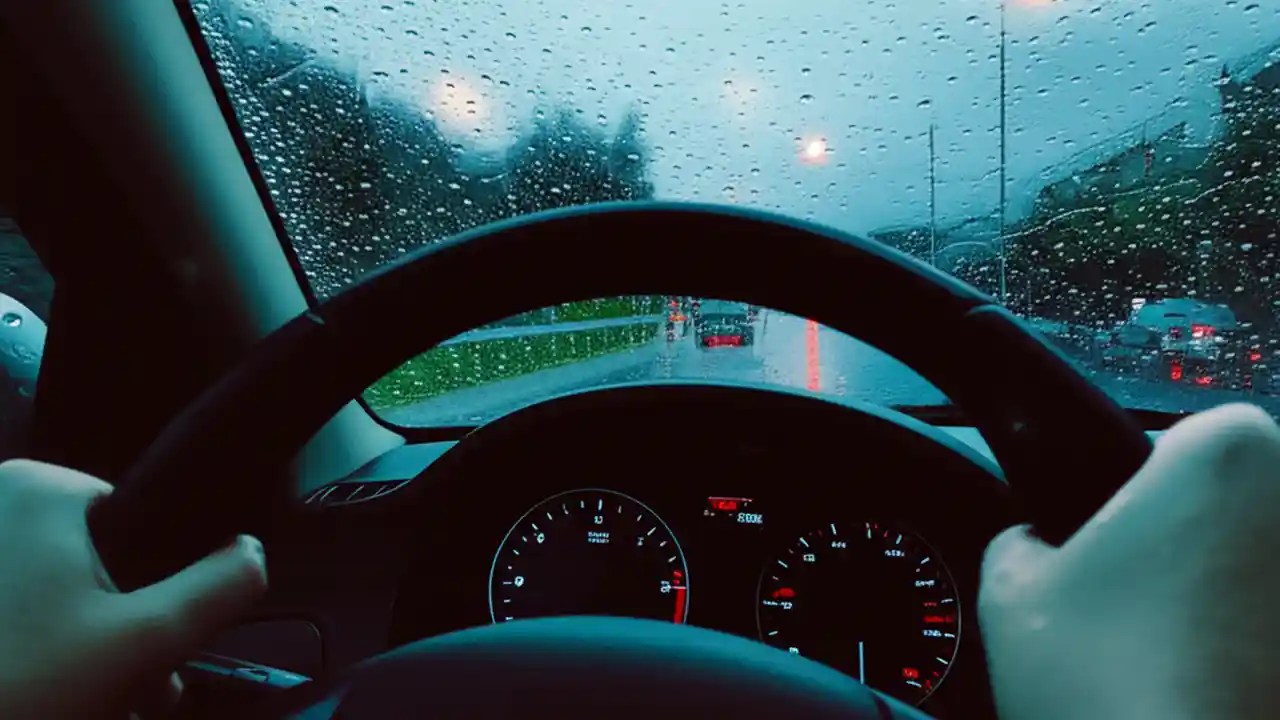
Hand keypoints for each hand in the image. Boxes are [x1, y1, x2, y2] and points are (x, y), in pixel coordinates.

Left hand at [0, 460, 266, 718]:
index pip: (142, 524)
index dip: (162, 592)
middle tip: (132, 696)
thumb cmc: (20, 685)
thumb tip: (253, 554)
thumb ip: (217, 590)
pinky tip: (52, 697)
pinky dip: (39, 656)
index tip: (157, 655)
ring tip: (94, 706)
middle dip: (123, 636)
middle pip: (98, 566)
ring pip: (56, 598)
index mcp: (40, 488)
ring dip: (87, 655)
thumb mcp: (142, 643)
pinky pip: (18, 612)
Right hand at [980, 403, 1279, 719]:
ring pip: (1266, 565)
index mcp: (1227, 457)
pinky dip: (1254, 644)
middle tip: (1138, 602)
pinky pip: (1274, 623)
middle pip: (1240, 496)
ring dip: (1230, 593)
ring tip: (1172, 659)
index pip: (1186, 432)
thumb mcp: (1011, 592)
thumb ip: (1021, 538)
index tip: (1117, 537)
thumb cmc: (1108, 691)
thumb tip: (1037, 546)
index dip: (1140, 484)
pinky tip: (1208, 687)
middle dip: (1193, 537)